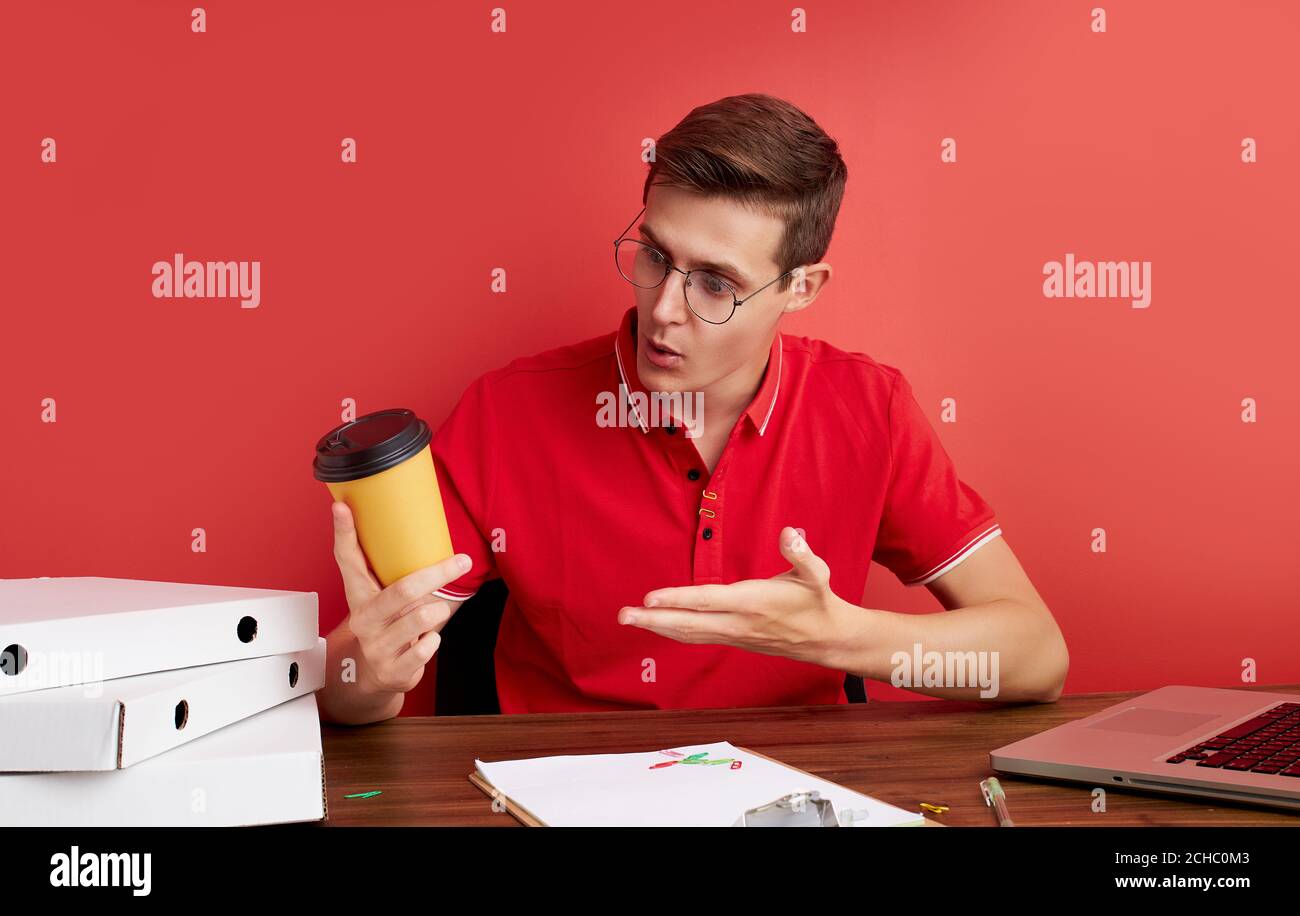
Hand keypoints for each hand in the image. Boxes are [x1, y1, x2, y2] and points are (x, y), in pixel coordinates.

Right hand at [331, 501, 470, 694]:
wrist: (377, 675)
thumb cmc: (390, 624)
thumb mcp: (386, 598)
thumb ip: (397, 573)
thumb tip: (427, 530)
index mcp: (359, 594)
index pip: (347, 559)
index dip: (344, 532)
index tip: (341, 505)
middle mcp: (363, 618)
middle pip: (402, 590)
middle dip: (437, 574)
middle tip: (463, 561)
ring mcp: (376, 645)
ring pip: (418, 619)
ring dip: (437, 611)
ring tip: (437, 610)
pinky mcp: (392, 670)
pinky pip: (424, 648)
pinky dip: (433, 641)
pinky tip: (427, 640)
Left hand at [617, 527, 853, 666]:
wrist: (826, 639)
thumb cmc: (818, 600)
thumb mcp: (817, 573)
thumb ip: (801, 553)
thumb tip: (791, 533)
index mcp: (752, 602)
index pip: (708, 600)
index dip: (677, 599)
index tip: (650, 597)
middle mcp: (737, 622)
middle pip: (689, 623)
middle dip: (653, 619)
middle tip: (622, 614)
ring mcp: (733, 635)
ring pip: (689, 634)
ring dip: (656, 626)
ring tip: (628, 619)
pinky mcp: (732, 639)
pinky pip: (696, 637)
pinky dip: (672, 632)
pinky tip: (655, 626)